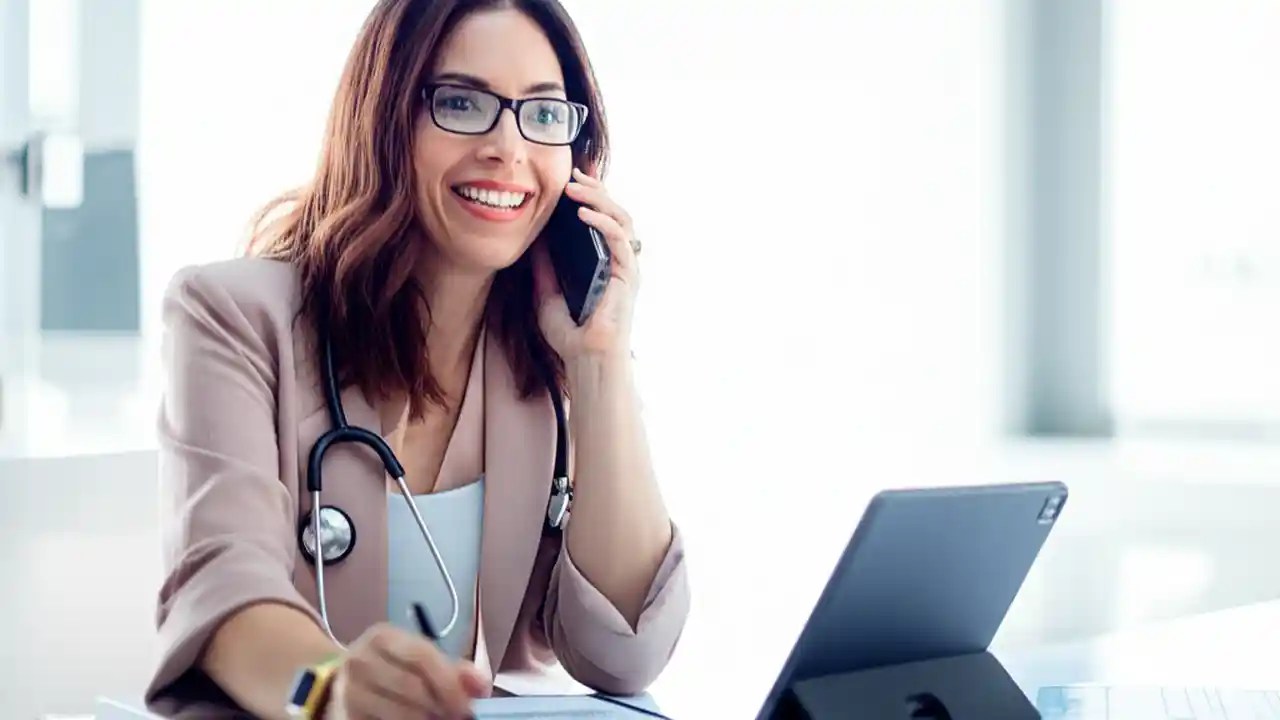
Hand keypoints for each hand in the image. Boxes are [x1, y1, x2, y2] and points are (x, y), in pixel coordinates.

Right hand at [323, 623, 489, 719]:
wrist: (333, 685)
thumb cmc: (387, 669)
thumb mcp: (415, 658)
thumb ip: (452, 668)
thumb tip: (482, 686)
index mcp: (382, 637)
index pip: (422, 656)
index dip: (450, 684)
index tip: (468, 707)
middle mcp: (361, 661)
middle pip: (412, 688)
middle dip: (442, 708)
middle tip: (457, 718)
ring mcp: (348, 691)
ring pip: (400, 714)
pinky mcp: (345, 718)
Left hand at [534, 167, 640, 361]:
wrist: (585, 360)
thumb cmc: (571, 336)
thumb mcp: (547, 294)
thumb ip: (544, 268)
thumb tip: (534, 240)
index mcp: (603, 263)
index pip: (601, 219)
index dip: (590, 196)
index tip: (570, 178)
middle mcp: (618, 261)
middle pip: (614, 212)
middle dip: (595, 189)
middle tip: (573, 173)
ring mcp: (626, 267)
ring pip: (621, 219)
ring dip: (599, 198)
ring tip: (574, 186)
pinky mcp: (629, 275)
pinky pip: (619, 239)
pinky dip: (603, 221)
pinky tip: (584, 212)